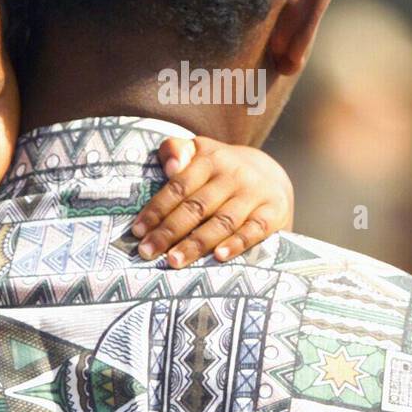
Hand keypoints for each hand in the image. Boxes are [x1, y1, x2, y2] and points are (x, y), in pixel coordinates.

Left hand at [131, 135, 293, 267]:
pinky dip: (237, 244)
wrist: (272, 175)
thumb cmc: (221, 170)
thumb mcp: (200, 152)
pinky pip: (254, 230)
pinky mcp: (274, 212)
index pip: (178, 186)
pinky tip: (219, 257)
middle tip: (148, 253)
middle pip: (197, 206)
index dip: (157, 210)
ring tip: (174, 261)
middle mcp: (233, 174)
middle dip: (169, 231)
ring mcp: (254, 193)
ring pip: (222, 221)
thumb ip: (176, 151)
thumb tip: (170, 167)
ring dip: (197, 243)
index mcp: (210, 158)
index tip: (138, 232)